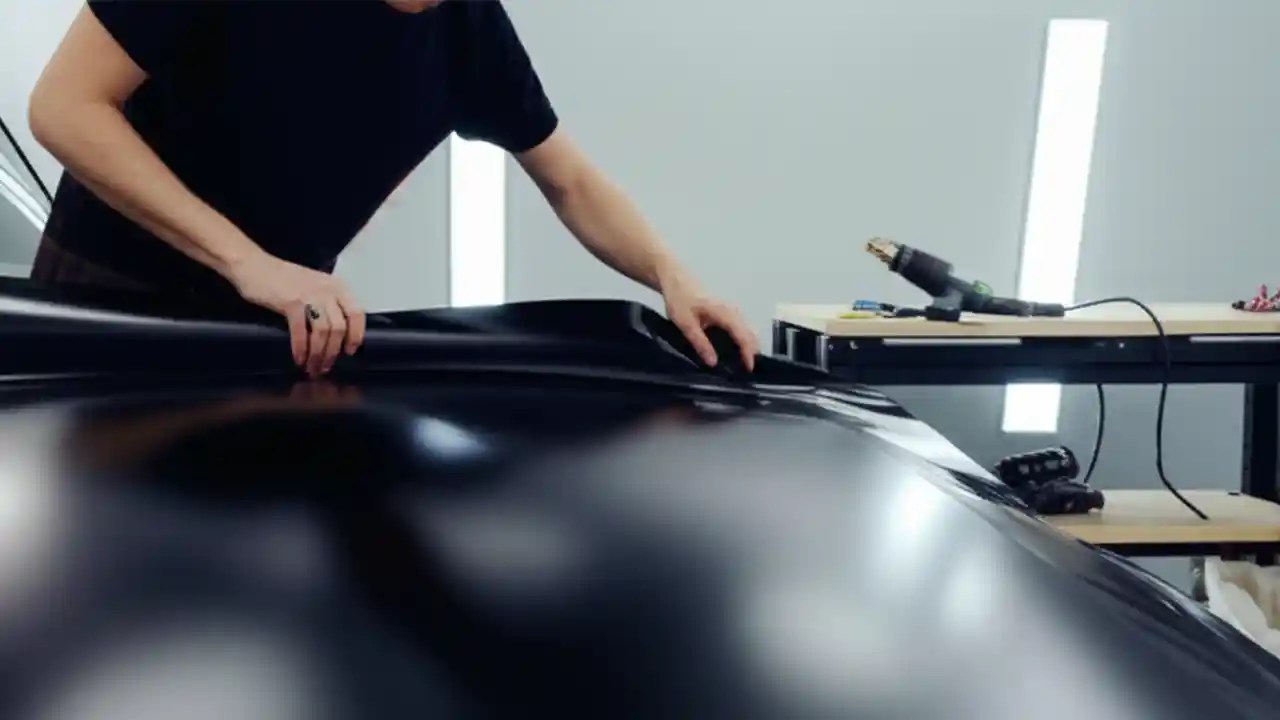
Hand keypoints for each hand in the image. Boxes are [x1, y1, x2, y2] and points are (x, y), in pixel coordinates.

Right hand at [225, 252, 365, 376]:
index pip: (357, 314)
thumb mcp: (315, 286)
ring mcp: (310, 295)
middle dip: (333, 352)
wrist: (254, 265)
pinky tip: (298, 359)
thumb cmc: (284, 279)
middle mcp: (328, 290)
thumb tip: (337, 334)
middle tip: (325, 367)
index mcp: (337, 286)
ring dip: (318, 355)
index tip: (348, 352)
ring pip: (323, 332)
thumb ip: (328, 303)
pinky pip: (301, 332)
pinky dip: (301, 349)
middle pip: (339, 328)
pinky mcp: (291, 303)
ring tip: (312, 368)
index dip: (355, 335)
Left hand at [660, 270, 758, 371]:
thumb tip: (713, 363)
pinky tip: (734, 352)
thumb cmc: (679, 299)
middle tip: (744, 372)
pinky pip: (741, 327)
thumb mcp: (685, 323)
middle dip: (751, 351)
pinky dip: (742, 340)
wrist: (675, 279)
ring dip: (747, 346)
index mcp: (724, 313)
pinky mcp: (727, 311)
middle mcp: (733, 311)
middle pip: (750, 333)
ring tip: (739, 365)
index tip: (748, 369)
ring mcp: (732, 310)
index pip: (743, 335)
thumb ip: (700, 342)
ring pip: (748, 330)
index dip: (748, 353)